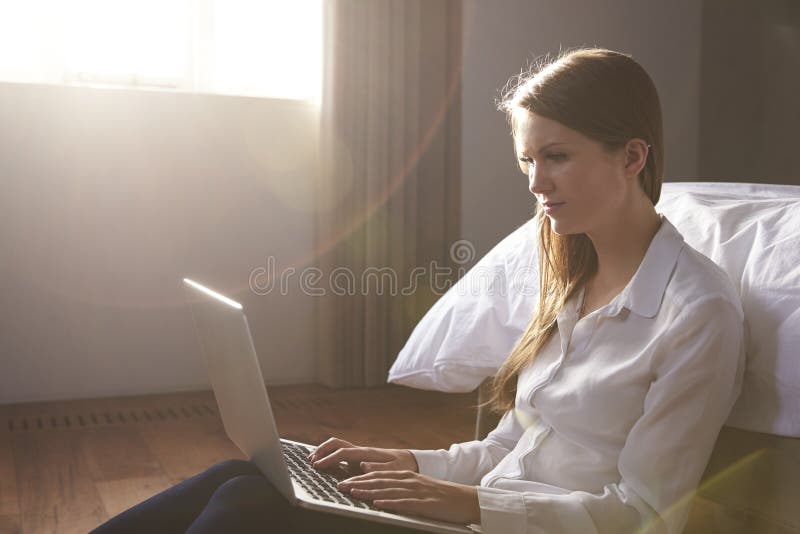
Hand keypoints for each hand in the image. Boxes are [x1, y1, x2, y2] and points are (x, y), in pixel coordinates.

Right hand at [308, 437, 418, 475]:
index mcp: (367, 453)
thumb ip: (378, 468)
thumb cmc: (403, 466)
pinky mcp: (360, 456)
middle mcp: (361, 450)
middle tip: (311, 461)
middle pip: (336, 443)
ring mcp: (360, 452)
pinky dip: (330, 454)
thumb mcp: (394, 469)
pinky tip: (324, 461)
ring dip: (323, 450)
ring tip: (312, 459)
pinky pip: (341, 452)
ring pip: (337, 446)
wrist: (410, 461)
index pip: (343, 452)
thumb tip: (362, 466)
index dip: (329, 458)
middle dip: (322, 450)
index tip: (318, 465)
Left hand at [338, 470, 480, 524]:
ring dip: (368, 491)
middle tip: (341, 486)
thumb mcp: (418, 487)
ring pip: (388, 490)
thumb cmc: (440, 496)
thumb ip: (399, 485)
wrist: (464, 499)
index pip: (379, 476)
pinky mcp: (424, 503)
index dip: (360, 479)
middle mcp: (409, 481)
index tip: (345, 482)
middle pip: (379, 481)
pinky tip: (378, 503)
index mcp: (407, 476)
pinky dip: (389, 502)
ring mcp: (416, 491)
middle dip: (358, 484)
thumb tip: (379, 487)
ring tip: (353, 493)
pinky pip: (404, 503)